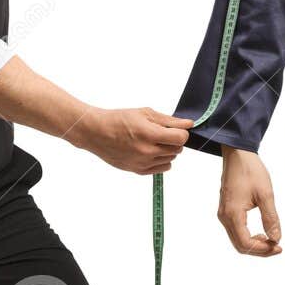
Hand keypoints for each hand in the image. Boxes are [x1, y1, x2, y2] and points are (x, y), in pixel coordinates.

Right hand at [74, 107, 192, 174]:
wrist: (96, 132)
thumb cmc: (118, 119)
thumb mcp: (144, 113)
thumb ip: (169, 121)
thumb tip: (189, 124)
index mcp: (149, 134)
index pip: (181, 138)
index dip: (181, 132)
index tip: (176, 129)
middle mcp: (147, 151)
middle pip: (177, 149)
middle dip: (174, 140)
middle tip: (162, 133)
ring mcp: (143, 163)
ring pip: (171, 159)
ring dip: (167, 150)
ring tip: (153, 141)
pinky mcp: (138, 171)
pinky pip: (162, 168)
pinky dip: (161, 160)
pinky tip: (151, 151)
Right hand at [217, 145, 282, 255]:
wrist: (237, 154)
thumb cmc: (250, 170)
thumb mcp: (265, 194)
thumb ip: (271, 218)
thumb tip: (276, 238)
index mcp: (233, 214)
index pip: (246, 243)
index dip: (263, 249)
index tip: (279, 246)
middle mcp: (224, 217)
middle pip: (240, 246)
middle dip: (259, 250)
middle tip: (277, 247)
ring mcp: (223, 214)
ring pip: (237, 241)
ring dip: (254, 245)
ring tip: (271, 240)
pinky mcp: (226, 211)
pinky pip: (236, 232)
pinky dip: (248, 237)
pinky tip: (261, 232)